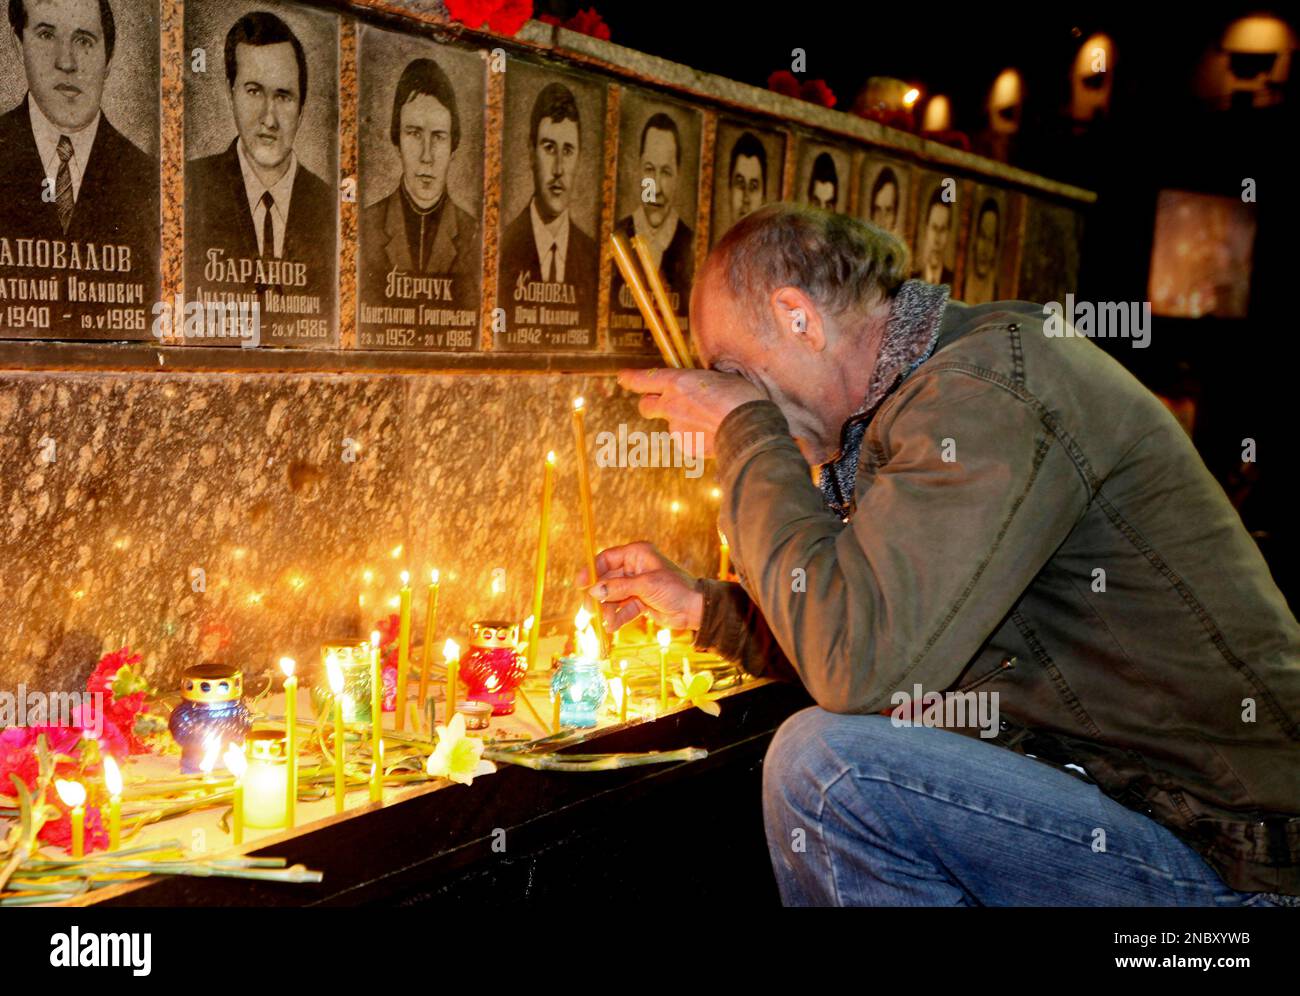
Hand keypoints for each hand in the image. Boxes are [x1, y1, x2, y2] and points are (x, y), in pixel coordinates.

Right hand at [577, 541, 703, 632]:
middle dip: (598, 596)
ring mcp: (636, 585)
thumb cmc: (676, 589)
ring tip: (605, 622)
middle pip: (607, 580)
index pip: (607, 559)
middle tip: (589, 610)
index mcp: (637, 554)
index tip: (580, 584)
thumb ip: (618, 588)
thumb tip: (593, 590)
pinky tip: (613, 626)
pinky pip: (622, 608)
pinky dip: (617, 617)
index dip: (592, 570)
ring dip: (607, 610)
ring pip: (613, 596)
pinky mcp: (640, 601)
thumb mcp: (646, 585)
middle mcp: (635, 567)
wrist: (695, 609)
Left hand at [617, 368, 765, 458]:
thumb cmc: (740, 397)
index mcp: (678, 382)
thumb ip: (699, 382)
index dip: (630, 378)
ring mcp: (676, 428)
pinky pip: (686, 439)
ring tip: (709, 420)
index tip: (623, 377)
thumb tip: (699, 386)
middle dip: (649, 403)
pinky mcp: (686, 446)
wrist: (749, 429)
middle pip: (645, 405)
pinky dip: (695, 437)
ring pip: (671, 423)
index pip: (643, 379)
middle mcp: (671, 405)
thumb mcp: (719, 377)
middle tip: (661, 402)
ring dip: (683, 421)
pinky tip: (714, 433)